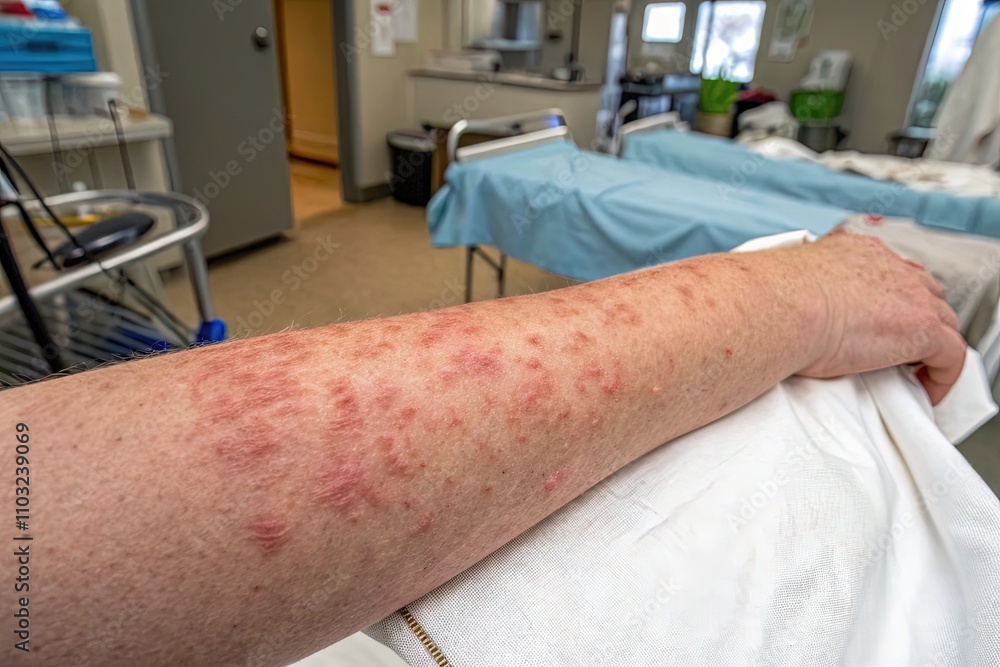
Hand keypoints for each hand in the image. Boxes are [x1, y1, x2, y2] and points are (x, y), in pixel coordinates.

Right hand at [794, 232, 964, 404]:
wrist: (779, 306)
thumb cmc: (769, 300)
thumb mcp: (789, 287)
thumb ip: (801, 295)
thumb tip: (788, 318)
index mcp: (856, 251)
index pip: (890, 270)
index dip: (892, 297)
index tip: (879, 320)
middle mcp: (888, 265)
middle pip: (923, 291)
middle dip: (916, 316)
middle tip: (898, 348)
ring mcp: (910, 294)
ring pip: (942, 321)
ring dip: (931, 346)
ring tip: (912, 372)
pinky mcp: (921, 328)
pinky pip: (951, 356)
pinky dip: (943, 375)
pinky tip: (927, 390)